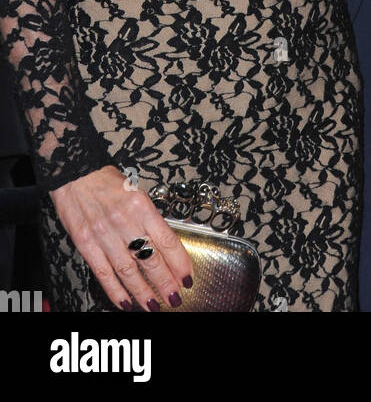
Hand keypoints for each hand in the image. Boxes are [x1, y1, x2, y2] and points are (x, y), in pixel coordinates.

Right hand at [50, 165, 193, 311]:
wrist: (75, 172)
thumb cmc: (107, 181)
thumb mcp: (136, 192)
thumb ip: (149, 218)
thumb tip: (165, 246)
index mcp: (141, 206)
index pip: (167, 240)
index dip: (179, 263)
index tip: (187, 277)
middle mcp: (124, 221)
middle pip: (150, 259)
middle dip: (165, 283)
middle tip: (175, 298)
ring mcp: (104, 235)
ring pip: (128, 271)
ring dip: (142, 292)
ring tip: (153, 306)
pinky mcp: (86, 244)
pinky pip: (103, 273)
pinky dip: (115, 290)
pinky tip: (125, 302)